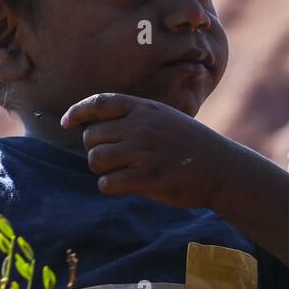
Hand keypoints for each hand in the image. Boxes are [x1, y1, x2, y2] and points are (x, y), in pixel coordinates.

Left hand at [60, 93, 239, 209]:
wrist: (223, 168)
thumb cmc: (192, 145)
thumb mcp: (166, 119)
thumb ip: (136, 119)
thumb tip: (94, 127)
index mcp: (146, 109)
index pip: (100, 102)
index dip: (78, 112)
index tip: (66, 123)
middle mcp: (142, 127)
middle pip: (92, 136)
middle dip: (96, 149)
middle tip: (114, 159)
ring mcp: (144, 152)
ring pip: (96, 160)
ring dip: (103, 169)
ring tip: (122, 172)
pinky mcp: (148, 177)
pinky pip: (108, 183)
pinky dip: (112, 186)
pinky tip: (128, 185)